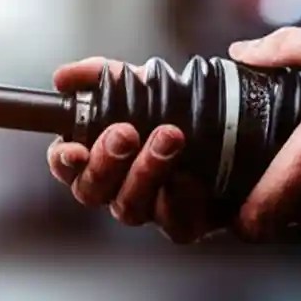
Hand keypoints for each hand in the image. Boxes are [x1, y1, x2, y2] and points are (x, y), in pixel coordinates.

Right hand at [45, 57, 219, 242]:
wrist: (238, 129)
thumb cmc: (179, 108)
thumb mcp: (142, 81)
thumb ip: (101, 76)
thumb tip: (63, 78)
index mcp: (99, 155)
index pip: (66, 165)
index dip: (63, 160)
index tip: (74, 148)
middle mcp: (118, 186)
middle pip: (91, 191)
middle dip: (104, 162)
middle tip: (125, 133)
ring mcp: (149, 208)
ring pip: (129, 208)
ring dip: (144, 172)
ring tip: (168, 137)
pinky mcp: (186, 222)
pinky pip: (175, 225)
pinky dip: (179, 198)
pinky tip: (189, 174)